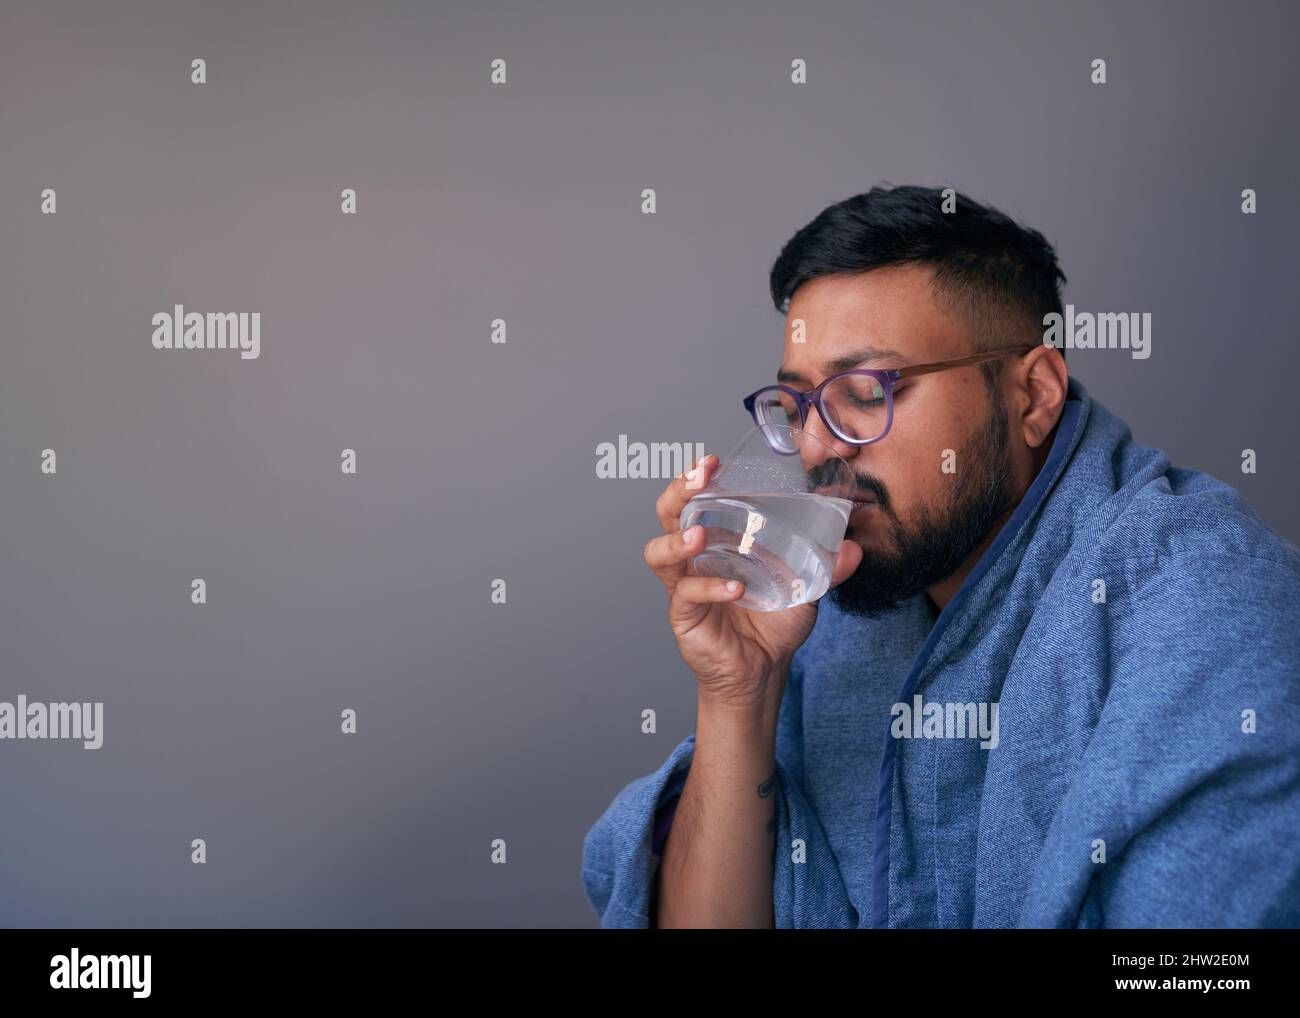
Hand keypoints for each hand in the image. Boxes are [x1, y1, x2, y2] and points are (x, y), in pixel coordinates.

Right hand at [643, 453, 862, 712]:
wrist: (763, 670)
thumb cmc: (773, 624)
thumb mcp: (805, 588)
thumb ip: (827, 567)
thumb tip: (853, 547)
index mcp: (718, 541)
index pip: (696, 499)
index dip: (697, 477)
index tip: (712, 462)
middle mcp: (695, 558)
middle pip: (667, 515)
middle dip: (677, 492)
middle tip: (697, 479)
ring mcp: (685, 586)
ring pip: (660, 554)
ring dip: (676, 541)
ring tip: (698, 535)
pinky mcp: (684, 616)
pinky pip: (687, 595)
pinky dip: (710, 588)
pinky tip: (734, 589)